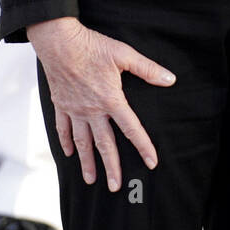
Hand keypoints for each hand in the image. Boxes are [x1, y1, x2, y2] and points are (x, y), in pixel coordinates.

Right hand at [27, 16, 175, 191]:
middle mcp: (92, 110)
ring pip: (82, 142)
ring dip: (87, 162)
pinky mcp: (61, 104)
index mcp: (111, 99)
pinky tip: (69, 153)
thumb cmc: (93, 46)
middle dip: (111, 167)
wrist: (59, 42)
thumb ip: (148, 69)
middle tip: (116, 187)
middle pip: (104, 144)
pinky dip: (65, 142)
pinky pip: (63, 128)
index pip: (131, 128)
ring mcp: (74, 109)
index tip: (151, 162)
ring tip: (91, 179)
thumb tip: (170, 79)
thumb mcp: (125, 55)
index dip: (143, 146)